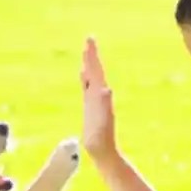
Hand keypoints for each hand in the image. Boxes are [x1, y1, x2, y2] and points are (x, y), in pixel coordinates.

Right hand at [80, 37, 117, 159]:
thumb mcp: (103, 121)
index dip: (92, 56)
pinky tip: (84, 76)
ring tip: (86, 53)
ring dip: (88, 65)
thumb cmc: (102, 139)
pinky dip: (85, 79)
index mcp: (101, 95)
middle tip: (89, 39)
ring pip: (91, 78)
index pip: (96, 71)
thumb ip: (104, 105)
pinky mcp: (91, 108)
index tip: (90, 41)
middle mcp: (99, 95)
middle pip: (94, 71)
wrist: (104, 152)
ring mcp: (95, 101)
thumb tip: (106, 89)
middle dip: (91, 55)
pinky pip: (87, 88)